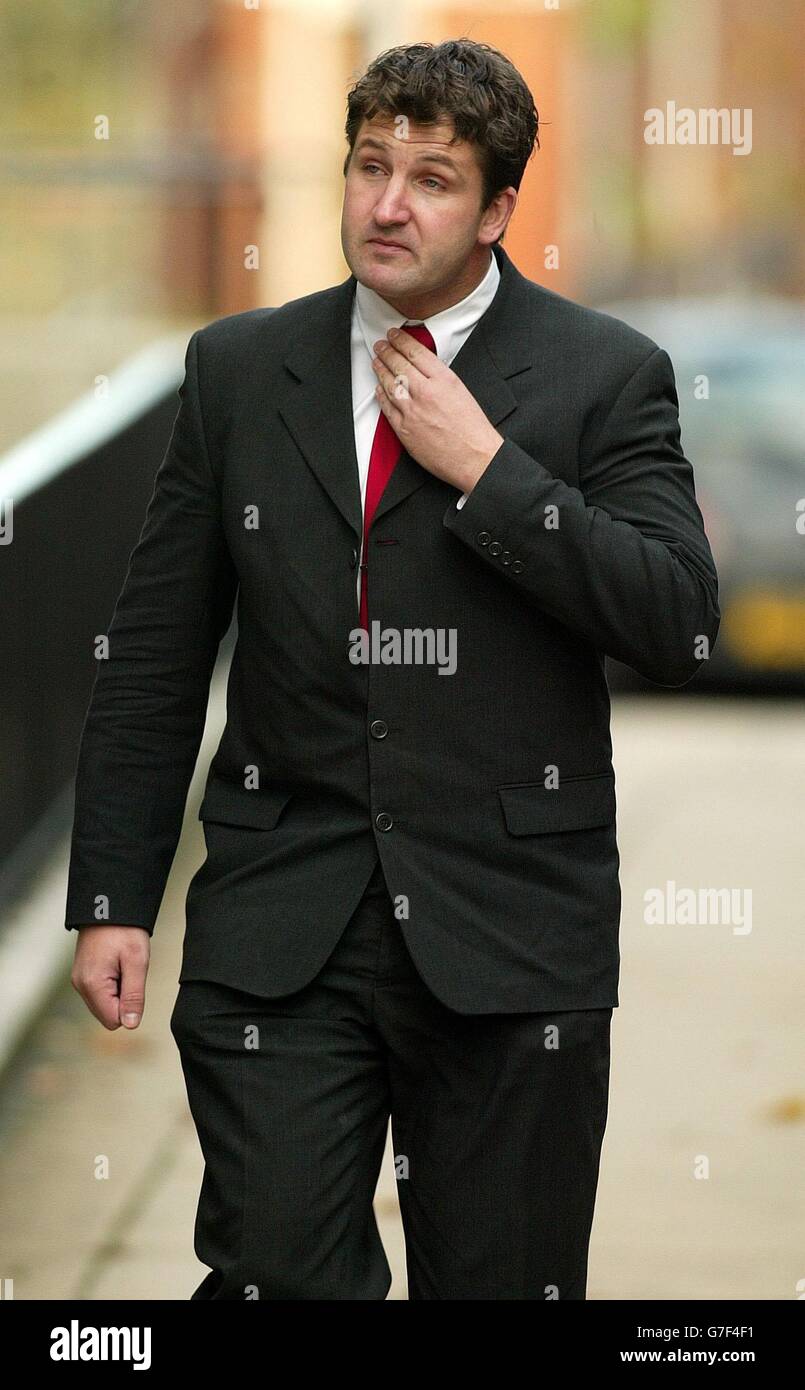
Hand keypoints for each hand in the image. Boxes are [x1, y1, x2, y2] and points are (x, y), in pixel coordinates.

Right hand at [71, 926, 150, 1030]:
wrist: (109, 907)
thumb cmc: (124, 930)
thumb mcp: (137, 962)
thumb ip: (134, 996)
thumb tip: (131, 1024)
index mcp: (92, 985)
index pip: (114, 1020)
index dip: (129, 1006)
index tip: (133, 981)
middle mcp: (81, 986)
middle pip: (107, 1014)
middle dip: (123, 999)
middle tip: (129, 971)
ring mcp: (79, 980)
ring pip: (104, 1004)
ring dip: (118, 991)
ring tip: (122, 965)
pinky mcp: (82, 975)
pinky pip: (100, 992)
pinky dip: (112, 983)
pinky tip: (116, 964)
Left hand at [372, 326, 503, 493]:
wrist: (475, 459)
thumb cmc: (473, 430)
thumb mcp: (462, 392)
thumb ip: (441, 378)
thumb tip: (423, 369)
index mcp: (444, 380)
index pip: (415, 352)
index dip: (401, 340)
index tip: (394, 335)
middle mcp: (426, 392)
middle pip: (399, 365)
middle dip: (387, 351)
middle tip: (380, 345)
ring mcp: (412, 411)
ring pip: (390, 384)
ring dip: (380, 370)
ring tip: (376, 361)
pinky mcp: (404, 430)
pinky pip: (387, 408)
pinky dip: (381, 395)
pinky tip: (379, 388)